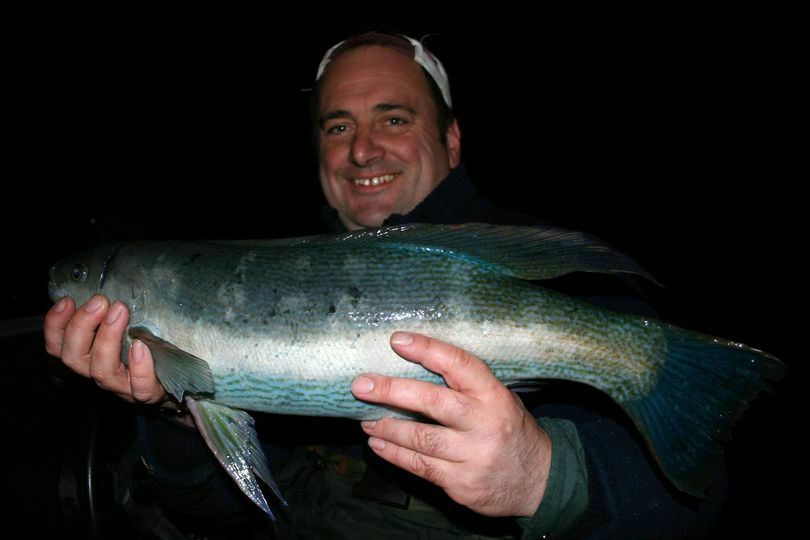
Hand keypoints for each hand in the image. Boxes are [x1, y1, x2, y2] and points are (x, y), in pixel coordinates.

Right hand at [44, 295, 164, 403]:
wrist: (176, 378)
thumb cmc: (146, 343)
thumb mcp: (123, 324)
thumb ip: (108, 311)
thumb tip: (104, 287)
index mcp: (87, 355)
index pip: (58, 345)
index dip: (56, 324)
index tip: (67, 300)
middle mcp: (98, 371)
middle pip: (74, 357)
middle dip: (82, 326)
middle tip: (100, 301)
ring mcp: (122, 386)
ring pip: (102, 371)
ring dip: (107, 339)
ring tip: (120, 312)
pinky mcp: (147, 393)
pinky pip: (140, 386)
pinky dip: (139, 367)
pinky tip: (140, 346)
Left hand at [351, 331, 551, 517]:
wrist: (541, 481)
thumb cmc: (511, 430)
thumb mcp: (501, 400)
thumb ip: (466, 387)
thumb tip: (413, 367)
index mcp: (495, 396)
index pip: (458, 364)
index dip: (427, 349)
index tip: (398, 341)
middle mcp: (484, 425)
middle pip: (431, 402)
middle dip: (391, 391)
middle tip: (361, 385)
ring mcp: (473, 457)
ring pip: (420, 439)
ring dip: (387, 428)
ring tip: (366, 420)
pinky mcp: (462, 485)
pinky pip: (421, 467)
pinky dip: (395, 455)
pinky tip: (379, 445)